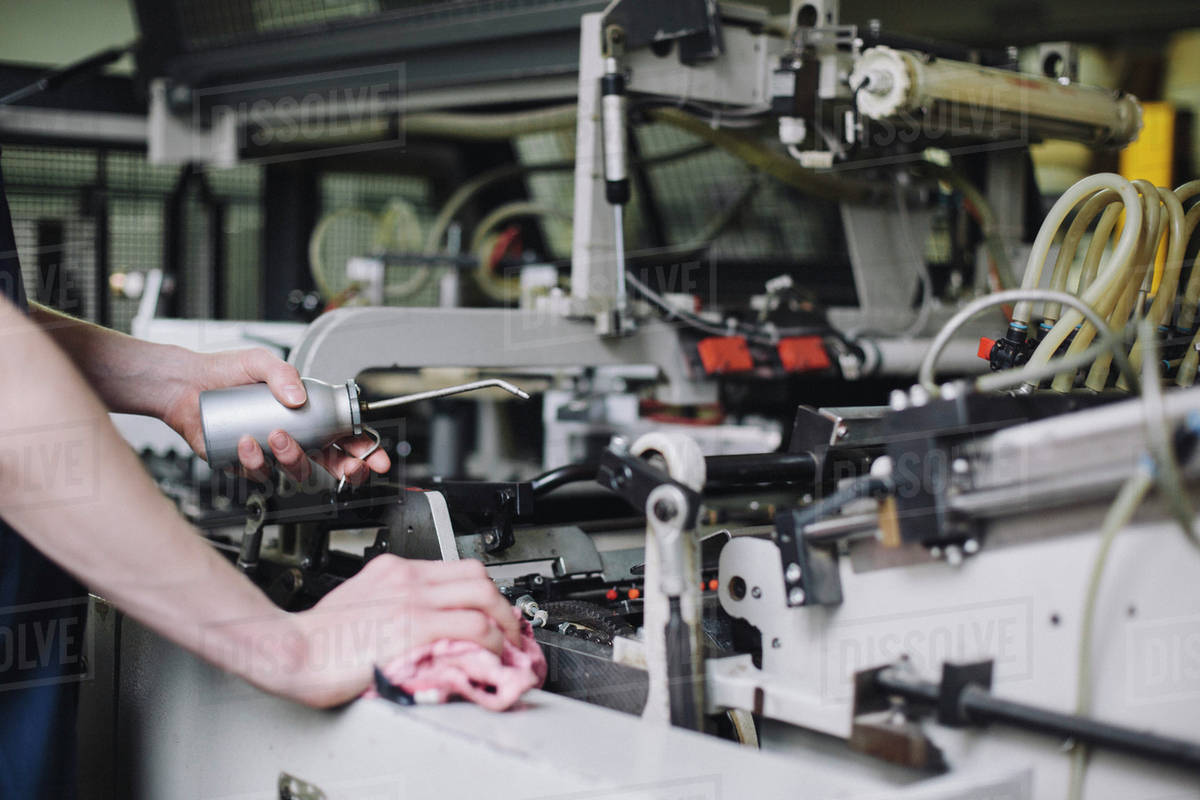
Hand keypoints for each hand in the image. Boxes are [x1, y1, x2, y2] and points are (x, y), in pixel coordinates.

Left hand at [161, 347, 389, 483]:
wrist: (186, 384)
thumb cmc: (225, 372)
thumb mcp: (261, 361)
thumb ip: (284, 373)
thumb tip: (299, 399)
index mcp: (306, 414)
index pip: (344, 436)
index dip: (364, 450)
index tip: (376, 459)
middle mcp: (293, 436)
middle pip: (330, 464)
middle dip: (346, 471)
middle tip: (349, 468)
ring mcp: (271, 452)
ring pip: (297, 471)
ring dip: (294, 458)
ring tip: (276, 436)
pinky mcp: (245, 463)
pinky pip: (260, 473)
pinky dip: (255, 460)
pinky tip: (245, 441)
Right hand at [280, 556, 520, 707]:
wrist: (292, 650)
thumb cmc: (316, 637)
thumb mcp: (359, 603)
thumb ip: (392, 605)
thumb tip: (421, 626)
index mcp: (393, 570)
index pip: (455, 568)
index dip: (482, 590)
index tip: (490, 610)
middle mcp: (407, 579)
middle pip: (477, 576)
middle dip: (501, 603)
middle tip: (509, 627)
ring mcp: (413, 600)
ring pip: (483, 597)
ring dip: (505, 622)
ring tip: (509, 644)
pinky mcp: (416, 627)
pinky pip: (474, 626)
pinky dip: (493, 640)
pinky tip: (492, 655)